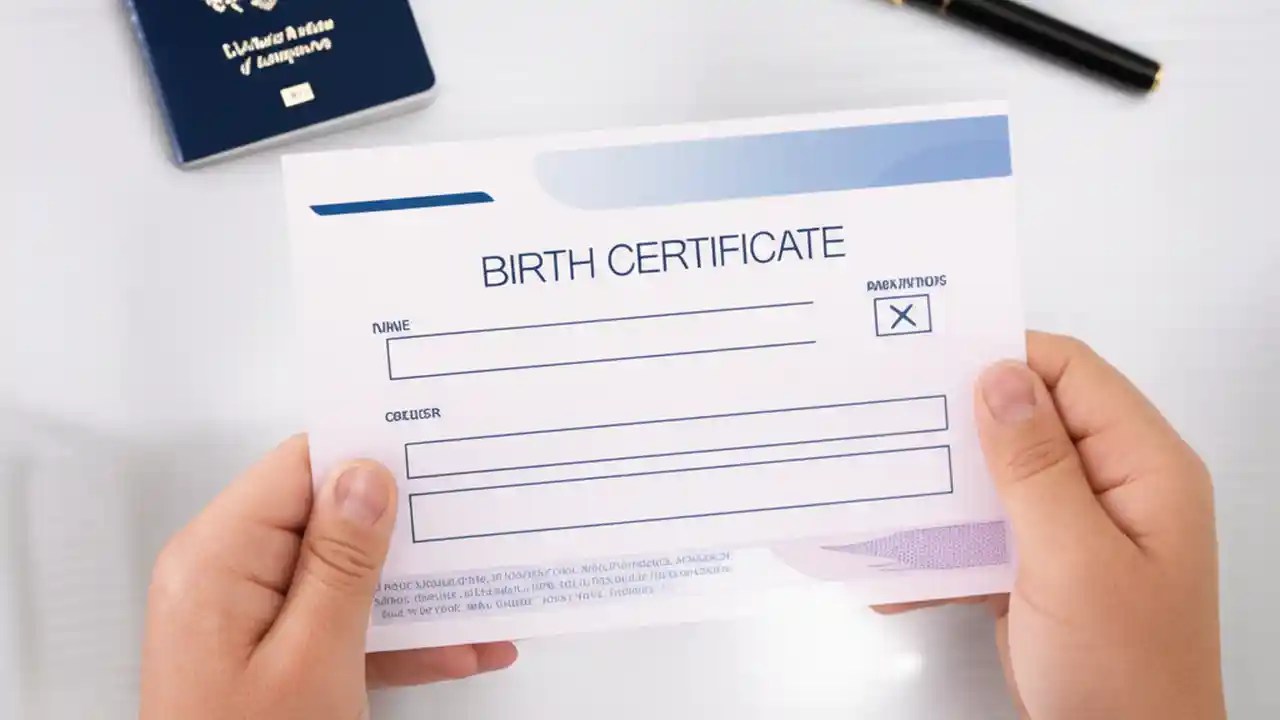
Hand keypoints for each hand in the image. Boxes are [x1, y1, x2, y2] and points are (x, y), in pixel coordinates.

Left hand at [140, 435, 517, 719]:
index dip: (367, 457)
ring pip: (344, 577)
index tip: (431, 458)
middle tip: (471, 529)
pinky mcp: (271, 656)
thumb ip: (341, 563)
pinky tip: (452, 648)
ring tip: (478, 598)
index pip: (300, 469)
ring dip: (411, 593)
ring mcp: (248, 621)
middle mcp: (223, 579)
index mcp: (217, 561)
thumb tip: (364, 478)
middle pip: (327, 521)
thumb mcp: (313, 659)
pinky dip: (393, 637)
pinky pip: (339, 625)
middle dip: (403, 532)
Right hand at [879, 333, 1224, 718]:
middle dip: (958, 420)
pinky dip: (942, 544)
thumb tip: (1000, 377)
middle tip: (889, 415)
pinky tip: (897, 562)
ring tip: (879, 484)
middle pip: (1029, 420)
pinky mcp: (1043, 567)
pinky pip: (986, 531)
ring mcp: (1076, 529)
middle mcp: (1114, 487)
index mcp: (1144, 468)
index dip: (1004, 356)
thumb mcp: (1076, 562)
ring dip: (941, 485)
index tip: (930, 356)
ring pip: (998, 475)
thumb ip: (1036, 467)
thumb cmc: (1124, 673)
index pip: (1071, 374)